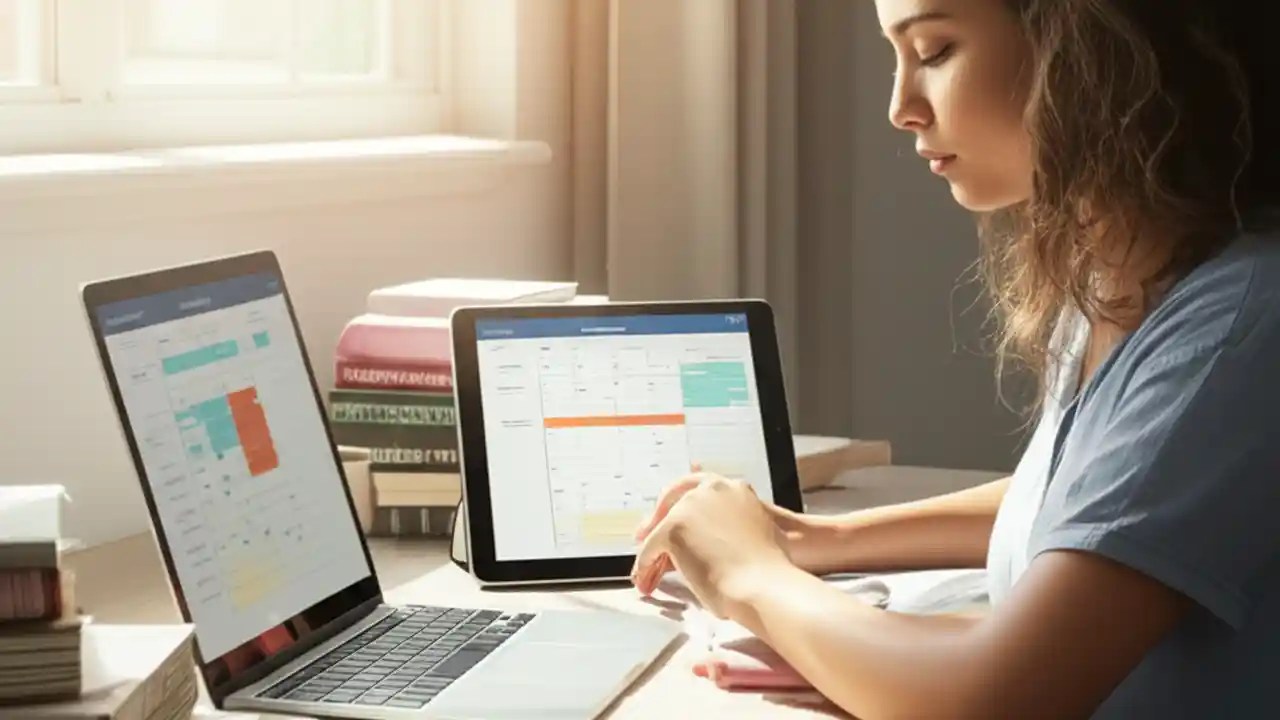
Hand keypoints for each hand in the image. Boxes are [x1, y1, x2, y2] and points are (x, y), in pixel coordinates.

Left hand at [631, 473, 792, 618]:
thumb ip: (732, 528)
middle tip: (645, 538)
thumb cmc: (769, 568)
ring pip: (660, 527)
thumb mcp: (755, 534)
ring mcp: (689, 507)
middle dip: (658, 522)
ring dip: (652, 550)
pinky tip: (646, 580)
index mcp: (734, 488)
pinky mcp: (672, 529)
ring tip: (648, 573)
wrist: (765, 582)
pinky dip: (645, 565)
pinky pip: (650, 547)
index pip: (696, 487)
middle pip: (673, 501)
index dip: (679, 505)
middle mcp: (710, 490)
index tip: (669, 518)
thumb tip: (712, 544)